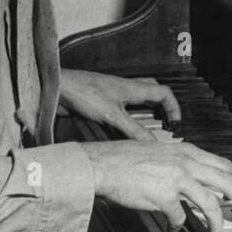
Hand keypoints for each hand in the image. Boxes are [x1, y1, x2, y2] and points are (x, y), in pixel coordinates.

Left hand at [57, 68, 180, 143]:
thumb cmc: (82, 92)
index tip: (175, 124)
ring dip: (141, 117)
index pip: (163, 93)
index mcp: (133, 89)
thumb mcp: (112, 115)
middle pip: (152, 94)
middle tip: (164, 123)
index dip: (173, 108)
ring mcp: (112, 96)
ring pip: (134, 103)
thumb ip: (133, 130)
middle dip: (161, 108)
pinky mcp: (99, 104)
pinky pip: (117, 113)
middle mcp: (124, 90)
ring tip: (144, 133)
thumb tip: (152, 143)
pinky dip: (122, 124)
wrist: (56, 89)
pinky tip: (117, 137)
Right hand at [85, 140, 231, 231]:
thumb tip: (196, 183)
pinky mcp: (163, 196)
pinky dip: (179, 226)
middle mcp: (187, 162)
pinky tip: (174, 228)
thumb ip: (181, 164)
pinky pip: (180, 217)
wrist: (102, 163)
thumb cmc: (125, 159)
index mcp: (188, 152)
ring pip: (211, 203)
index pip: (225, 166)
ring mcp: (177, 179)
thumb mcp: (161, 153)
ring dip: (217, 221)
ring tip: (216, 231)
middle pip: (229, 183)